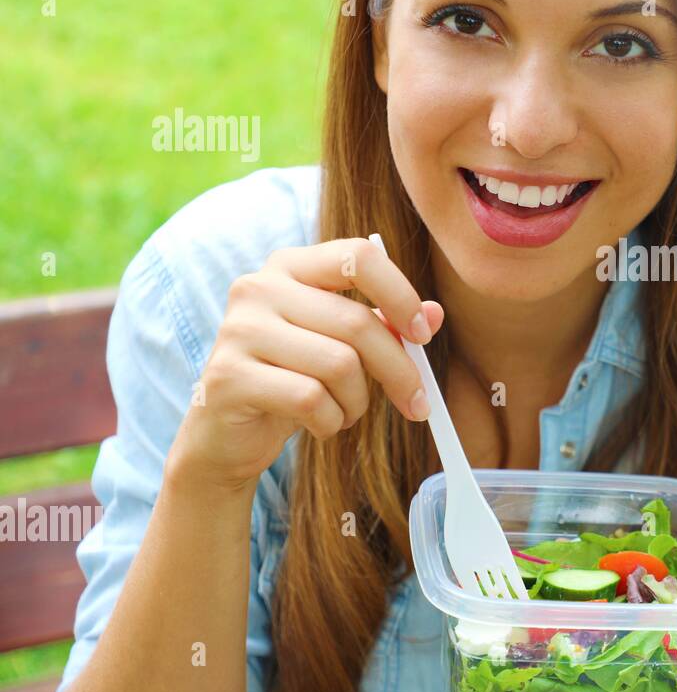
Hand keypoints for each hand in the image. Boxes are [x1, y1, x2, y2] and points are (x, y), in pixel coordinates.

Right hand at [168, 237, 443, 491]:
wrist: (226, 434)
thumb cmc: (293, 380)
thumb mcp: (344, 347)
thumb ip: (386, 325)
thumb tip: (435, 315)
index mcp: (290, 266)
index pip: (359, 256)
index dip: (401, 295)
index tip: (422, 336)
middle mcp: (258, 287)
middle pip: (357, 323)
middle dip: (399, 370)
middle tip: (417, 403)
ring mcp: (238, 329)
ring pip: (339, 365)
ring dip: (358, 401)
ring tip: (346, 411)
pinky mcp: (228, 376)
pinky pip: (310, 398)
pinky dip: (331, 420)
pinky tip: (321, 424)